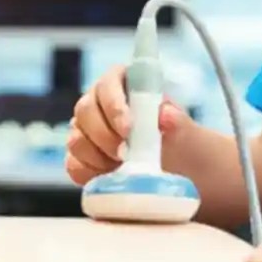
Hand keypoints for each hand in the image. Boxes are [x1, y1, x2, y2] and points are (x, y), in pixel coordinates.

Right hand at [64, 64, 191, 184]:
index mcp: (124, 85)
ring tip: (122, 165)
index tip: (128, 129)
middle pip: (84, 110)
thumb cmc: (181, 143)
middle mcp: (99, 103)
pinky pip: (73, 164)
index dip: (113, 105)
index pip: (107, 84)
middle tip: (125, 153)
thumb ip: (178, 121)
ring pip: (75, 139)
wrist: (179, 172)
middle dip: (103, 135)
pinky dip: (89, 173)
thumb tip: (164, 115)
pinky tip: (110, 177)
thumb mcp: (187, 132)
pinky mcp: (82, 158)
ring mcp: (86, 131)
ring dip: (96, 156)